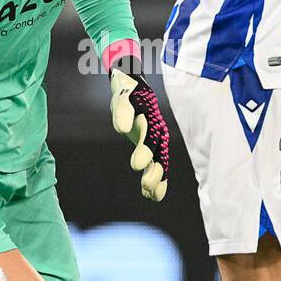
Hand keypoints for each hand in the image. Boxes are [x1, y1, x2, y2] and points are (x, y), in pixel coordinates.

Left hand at [109, 63, 168, 200]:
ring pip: (158, 160)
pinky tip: (151, 196)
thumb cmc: (125, 90)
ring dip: (157, 178)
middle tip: (146, 186)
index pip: (149, 136)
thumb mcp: (122, 97)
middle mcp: (156, 129)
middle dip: (153, 169)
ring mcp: (155, 137)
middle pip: (156, 151)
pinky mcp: (151, 144)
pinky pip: (155, 163)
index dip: (144, 151)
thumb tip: (122, 129)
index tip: (135, 165)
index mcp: (150, 117)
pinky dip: (155, 179)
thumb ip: (123, 113)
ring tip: (151, 195)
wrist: (132, 84)